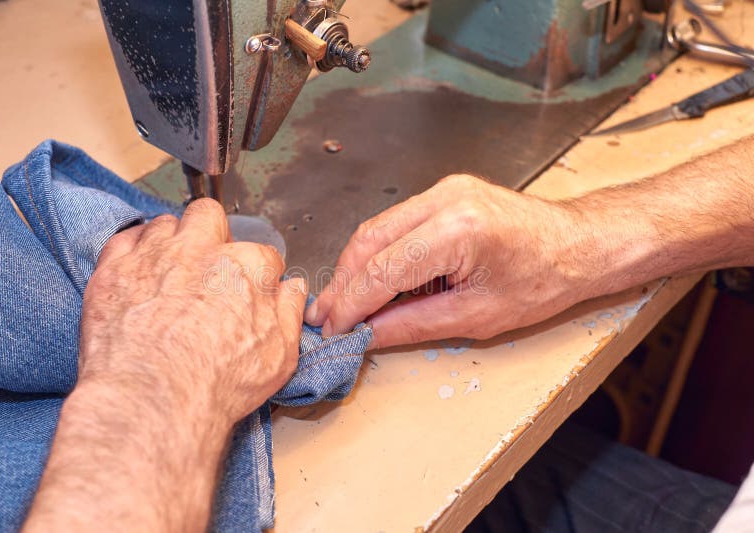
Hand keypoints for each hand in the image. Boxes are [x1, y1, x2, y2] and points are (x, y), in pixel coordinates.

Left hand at [80, 198, 306, 424]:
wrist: (154, 399)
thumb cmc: (216, 382)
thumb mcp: (280, 356)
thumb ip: (289, 313)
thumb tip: (292, 290)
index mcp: (246, 267)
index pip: (263, 255)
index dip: (259, 274)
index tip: (251, 291)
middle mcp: (201, 250)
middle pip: (209, 218)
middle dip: (212, 234)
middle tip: (209, 264)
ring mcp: (154, 255)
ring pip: (165, 224)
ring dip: (170, 241)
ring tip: (169, 270)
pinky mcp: (114, 270)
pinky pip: (123, 238)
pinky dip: (131, 249)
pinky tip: (137, 271)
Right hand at [306, 174, 592, 348]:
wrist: (579, 244)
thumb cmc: (544, 280)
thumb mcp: (478, 316)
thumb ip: (414, 323)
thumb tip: (369, 333)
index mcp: (458, 229)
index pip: (382, 269)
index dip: (352, 303)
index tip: (333, 329)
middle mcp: (445, 199)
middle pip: (369, 240)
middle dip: (344, 282)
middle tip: (325, 317)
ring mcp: (444, 190)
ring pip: (377, 228)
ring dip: (356, 267)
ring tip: (343, 304)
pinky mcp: (445, 192)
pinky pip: (396, 222)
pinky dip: (378, 253)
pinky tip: (372, 280)